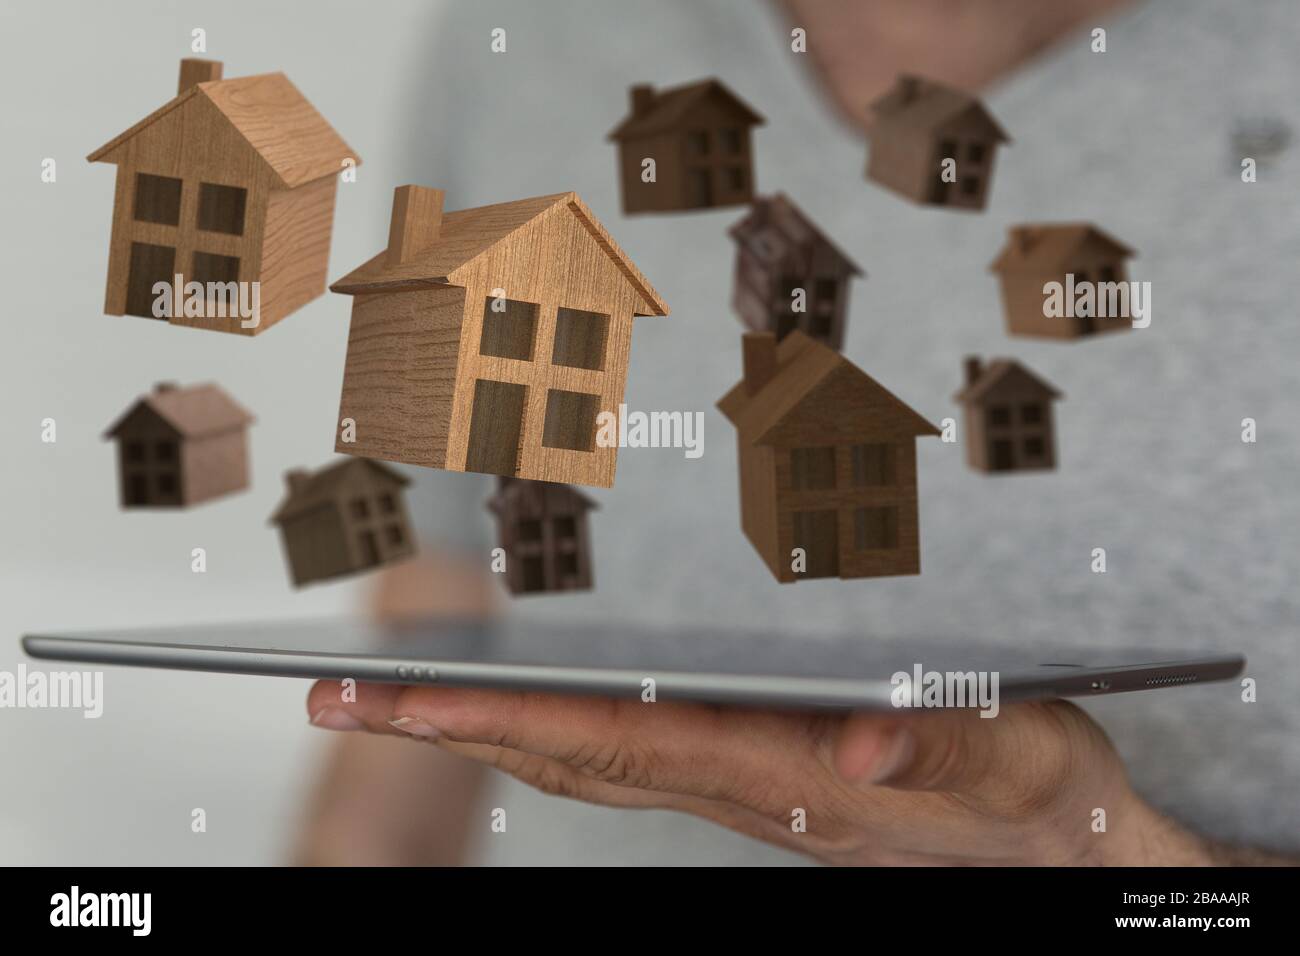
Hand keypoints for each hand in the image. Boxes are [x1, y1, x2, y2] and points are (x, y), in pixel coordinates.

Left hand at [304, 684, 1225, 865]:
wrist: (1062, 850)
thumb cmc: (1036, 804)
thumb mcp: (1020, 758)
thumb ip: (941, 744)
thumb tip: (857, 732)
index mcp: (787, 773)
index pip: (620, 740)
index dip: (511, 718)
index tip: (411, 696)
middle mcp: (745, 783)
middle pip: (569, 756)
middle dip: (448, 728)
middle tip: (344, 694)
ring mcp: (741, 785)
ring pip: (587, 760)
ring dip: (487, 729)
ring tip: (404, 697)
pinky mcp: (756, 776)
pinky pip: (631, 757)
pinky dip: (557, 733)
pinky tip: (532, 713)